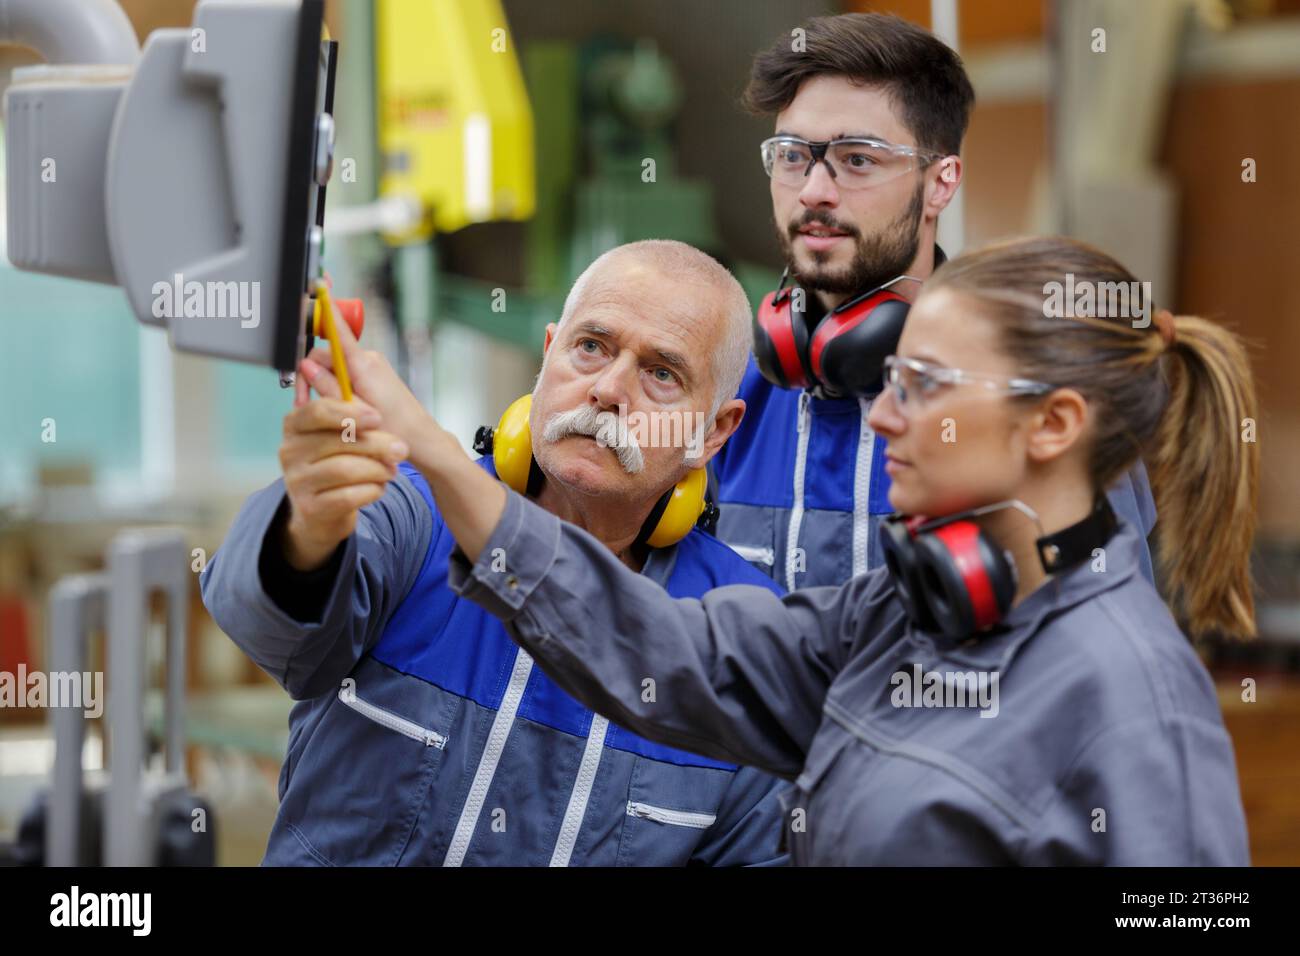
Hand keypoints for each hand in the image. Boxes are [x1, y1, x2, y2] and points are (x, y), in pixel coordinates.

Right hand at [278, 396, 408, 570]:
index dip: (350, 413)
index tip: (378, 418)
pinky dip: (372, 490)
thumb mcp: (339, 438)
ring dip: (377, 470)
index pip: (318, 411)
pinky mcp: (310, 508)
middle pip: (338, 442)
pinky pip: (349, 496)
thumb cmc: (335, 464)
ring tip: (391, 471)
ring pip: (345, 470)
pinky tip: (378, 488)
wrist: (321, 512)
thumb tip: (377, 417)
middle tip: (401, 450)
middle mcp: (289, 452)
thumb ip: (353, 424)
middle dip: (377, 444)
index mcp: (295, 425)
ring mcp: (297, 482)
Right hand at [297, 297, 431, 453]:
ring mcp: (371, 365)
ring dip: (323, 384)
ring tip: (324, 411)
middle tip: (303, 402)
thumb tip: (306, 366)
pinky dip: (335, 386)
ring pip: (334, 366)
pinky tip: (337, 407)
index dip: (325, 310)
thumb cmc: (394, 429)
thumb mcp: (355, 412)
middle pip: (325, 355)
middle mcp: (368, 359)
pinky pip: (345, 372)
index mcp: (363, 365)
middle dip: (310, 375)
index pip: (338, 330)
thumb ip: (328, 388)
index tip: (318, 287)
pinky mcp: (373, 374)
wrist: (421, 439)